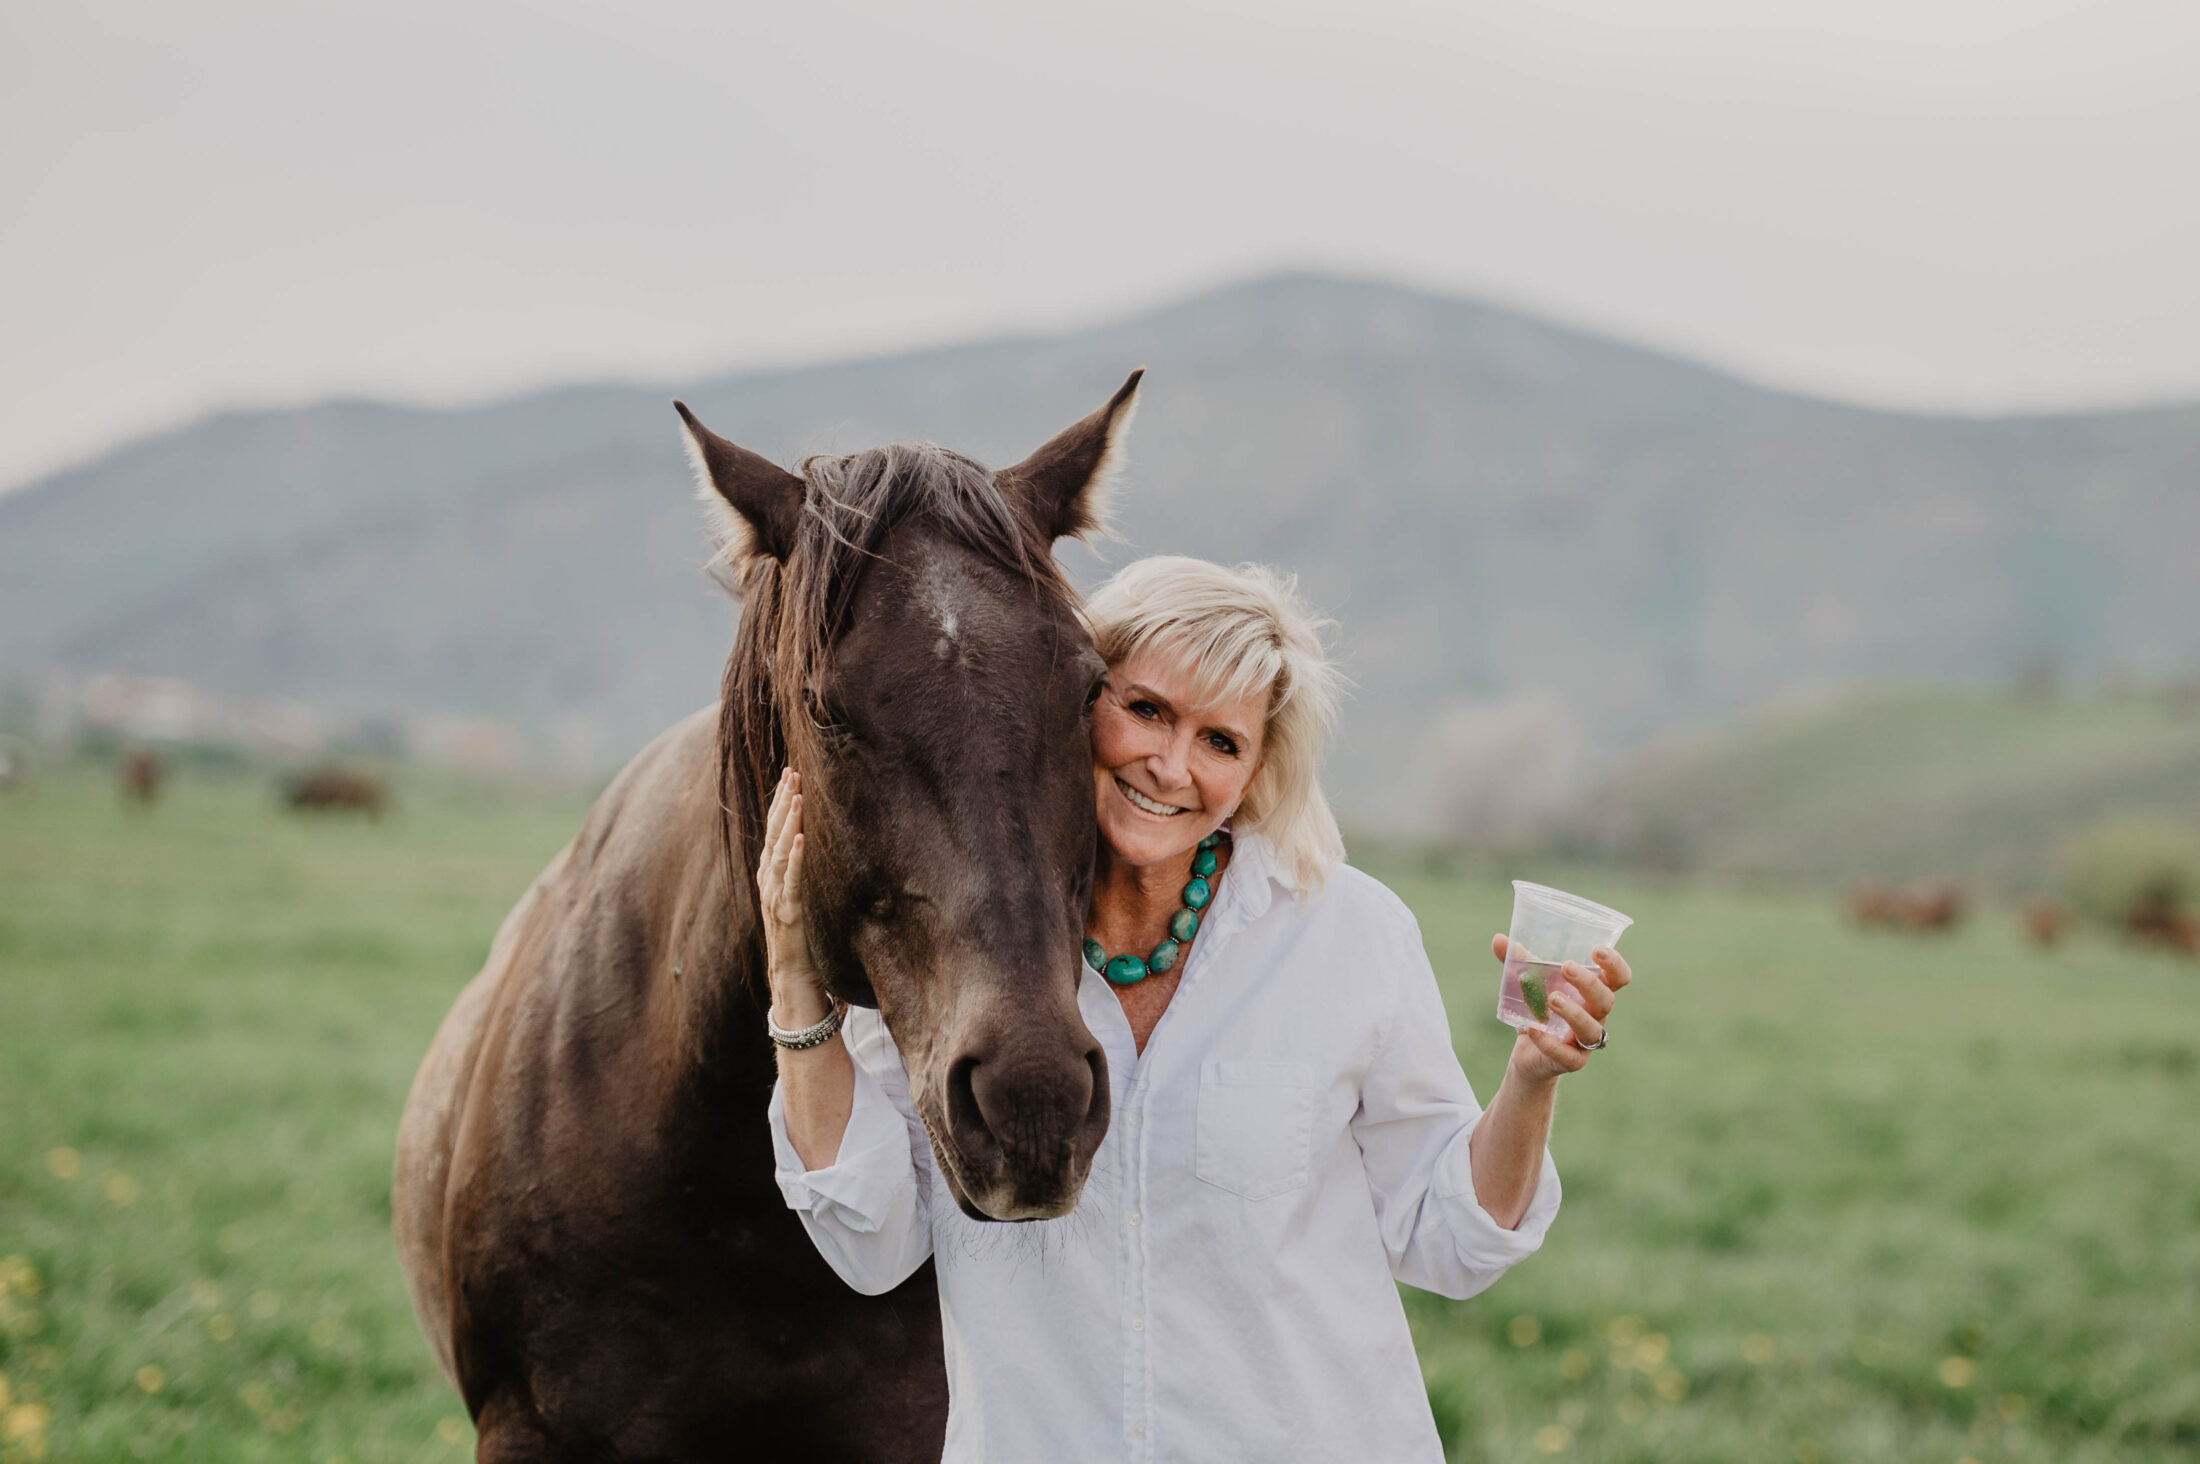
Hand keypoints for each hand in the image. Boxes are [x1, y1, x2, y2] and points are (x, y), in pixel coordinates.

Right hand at [759, 769, 828, 1026]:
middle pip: (774, 838)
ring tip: (796, 793)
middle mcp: (771, 891)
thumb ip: (814, 892)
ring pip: (779, 855)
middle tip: (791, 770)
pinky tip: (801, 836)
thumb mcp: (810, 915)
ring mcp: (777, 906)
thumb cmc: (806, 957)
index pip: (775, 838)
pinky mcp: (788, 922)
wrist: (795, 998)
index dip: (780, 807)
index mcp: (775, 887)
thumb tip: (839, 868)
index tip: (788, 777)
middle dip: (782, 804)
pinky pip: (791, 885)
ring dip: (787, 822)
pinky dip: (795, 860)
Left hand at [1492, 933, 1630, 1083]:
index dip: (1615, 965)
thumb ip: (1518, 961)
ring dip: (1574, 1013)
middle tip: (1567, 968)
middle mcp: (1596, 1016)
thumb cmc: (1540, 1009)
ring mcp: (1585, 1041)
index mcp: (1593, 993)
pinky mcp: (1571, 1061)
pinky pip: (1567, 1056)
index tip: (1597, 950)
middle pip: (1606, 1000)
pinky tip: (1532, 1029)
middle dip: (1589, 983)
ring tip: (1552, 998)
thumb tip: (1498, 939)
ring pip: (1591, 1030)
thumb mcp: (1530, 983)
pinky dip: (1550, 1043)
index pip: (1618, 978)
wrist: (1528, 1053)